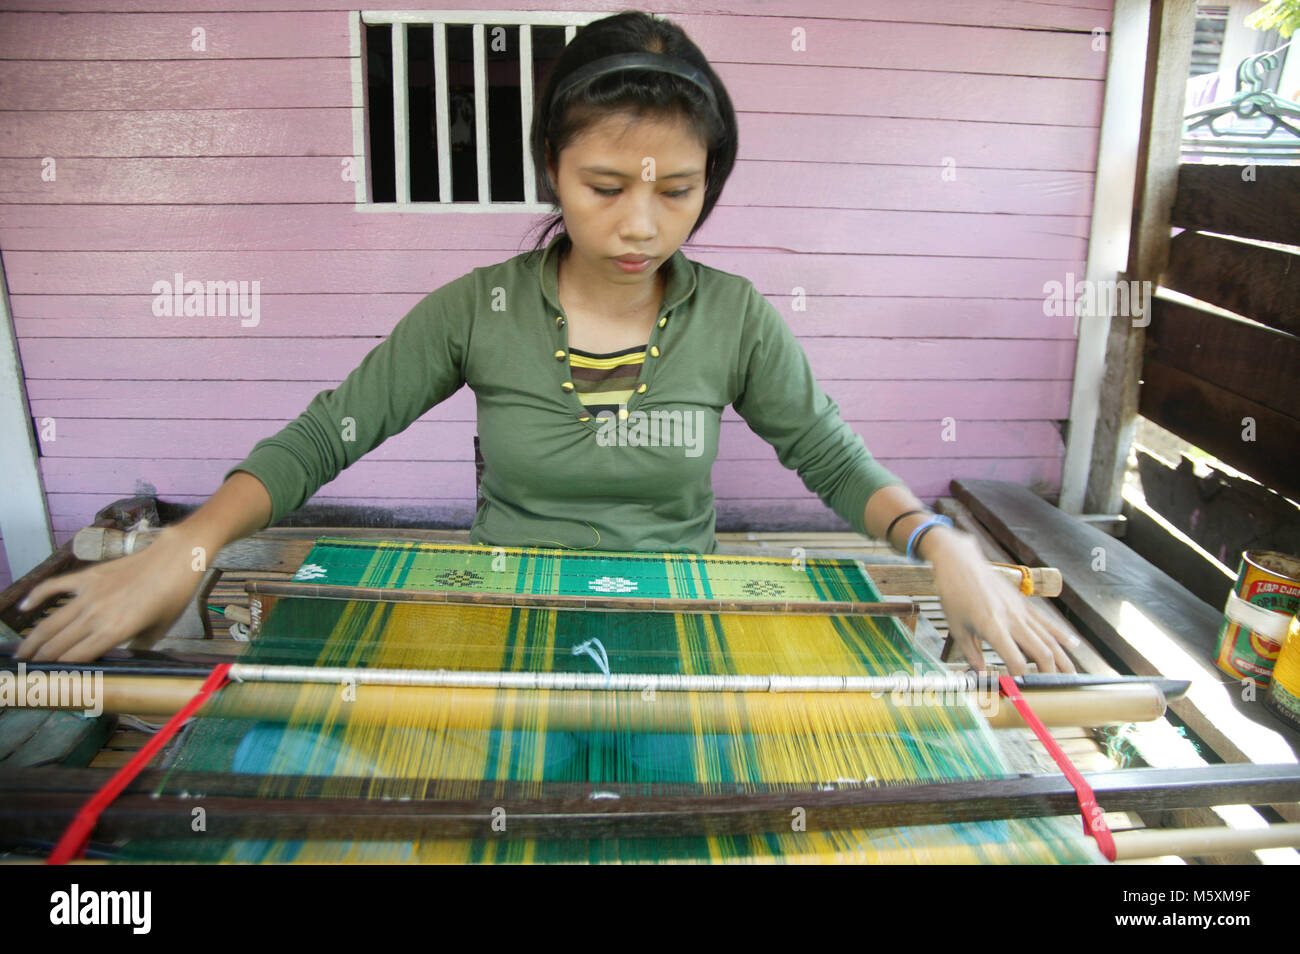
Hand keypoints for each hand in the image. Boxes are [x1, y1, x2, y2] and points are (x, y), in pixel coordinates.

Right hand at [15, 526, 209, 662]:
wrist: (175, 558)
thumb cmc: (173, 596)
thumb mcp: (160, 630)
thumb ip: (137, 648)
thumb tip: (122, 660)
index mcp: (115, 631)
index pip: (76, 658)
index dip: (62, 673)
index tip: (52, 682)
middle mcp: (96, 615)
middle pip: (58, 645)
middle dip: (42, 661)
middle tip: (30, 671)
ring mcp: (89, 594)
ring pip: (51, 622)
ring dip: (32, 640)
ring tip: (21, 653)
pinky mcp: (87, 576)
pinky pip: (54, 586)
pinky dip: (37, 596)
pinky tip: (24, 607)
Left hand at [923, 528, 1078, 674]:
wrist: (959, 562)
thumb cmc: (954, 594)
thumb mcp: (956, 628)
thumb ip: (971, 655)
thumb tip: (981, 676)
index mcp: (992, 627)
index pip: (1016, 661)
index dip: (1020, 679)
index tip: (1020, 690)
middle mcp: (1012, 619)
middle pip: (1041, 652)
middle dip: (1051, 674)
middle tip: (1055, 689)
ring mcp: (1021, 610)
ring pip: (1049, 638)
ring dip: (1062, 658)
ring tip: (1073, 675)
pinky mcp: (1024, 603)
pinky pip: (1046, 622)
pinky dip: (1061, 635)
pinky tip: (1074, 644)